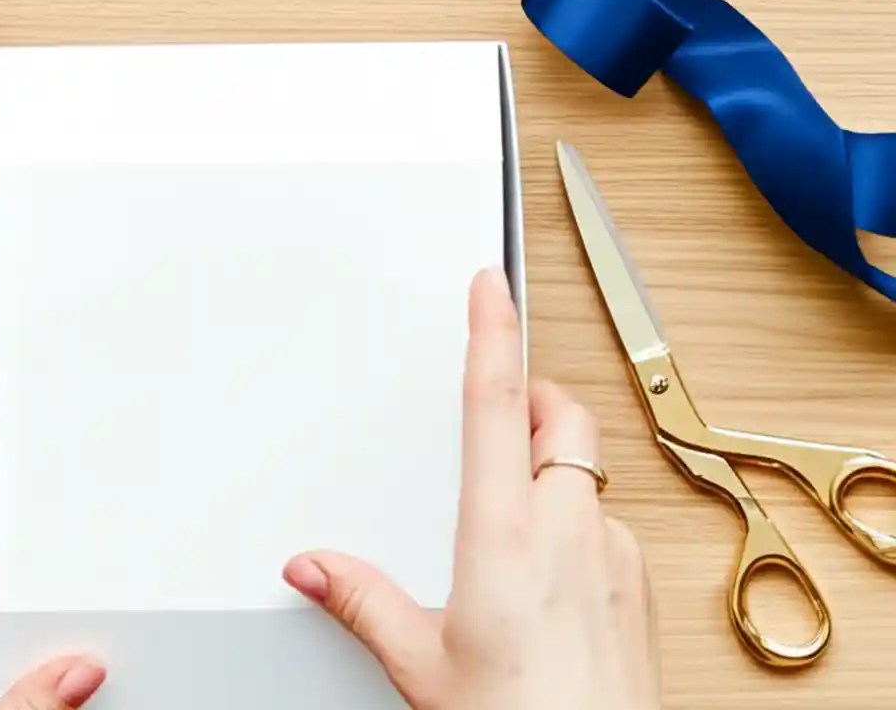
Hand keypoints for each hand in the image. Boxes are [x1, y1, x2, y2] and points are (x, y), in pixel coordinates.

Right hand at [283, 268, 660, 709]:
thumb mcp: (422, 663)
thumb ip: (364, 602)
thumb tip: (311, 568)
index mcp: (503, 535)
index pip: (495, 404)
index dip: (490, 333)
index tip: (488, 287)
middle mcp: (568, 529)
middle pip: (561, 417)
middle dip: (532, 397)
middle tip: (500, 414)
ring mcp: (615, 552)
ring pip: (589, 470)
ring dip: (556, 467)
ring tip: (516, 515)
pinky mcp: (640, 580)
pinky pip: (612, 522)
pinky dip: (581, 521)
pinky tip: (552, 573)